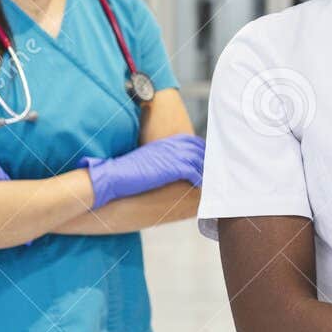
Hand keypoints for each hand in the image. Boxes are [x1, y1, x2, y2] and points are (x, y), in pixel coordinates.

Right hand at [79, 133, 204, 209]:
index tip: (209, 165)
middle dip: (210, 162)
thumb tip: (172, 172)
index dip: (203, 153)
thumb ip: (163, 161)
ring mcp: (173, 155)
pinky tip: (201, 190)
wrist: (113, 176)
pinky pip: (195, 173)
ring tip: (214, 185)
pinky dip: (200, 181)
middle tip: (218, 175)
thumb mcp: (148, 161)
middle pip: (201, 151)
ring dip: (208, 174)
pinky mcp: (173, 168)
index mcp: (167, 142)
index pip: (194, 142)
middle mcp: (172, 146)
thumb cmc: (126, 172)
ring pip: (201, 162)